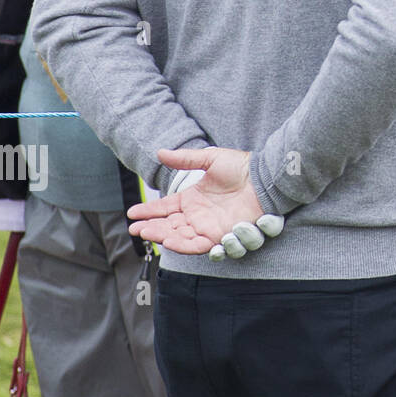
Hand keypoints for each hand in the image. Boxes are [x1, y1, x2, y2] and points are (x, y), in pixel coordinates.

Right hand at [128, 147, 265, 254]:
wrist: (264, 178)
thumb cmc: (241, 167)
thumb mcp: (210, 159)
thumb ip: (185, 159)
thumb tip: (160, 152)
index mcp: (192, 199)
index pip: (165, 207)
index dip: (148, 211)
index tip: (132, 213)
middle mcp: (197, 215)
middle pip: (168, 225)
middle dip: (150, 228)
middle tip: (135, 229)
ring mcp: (207, 226)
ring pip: (179, 236)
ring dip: (162, 236)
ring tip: (147, 233)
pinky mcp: (220, 235)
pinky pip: (198, 244)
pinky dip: (183, 244)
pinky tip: (169, 240)